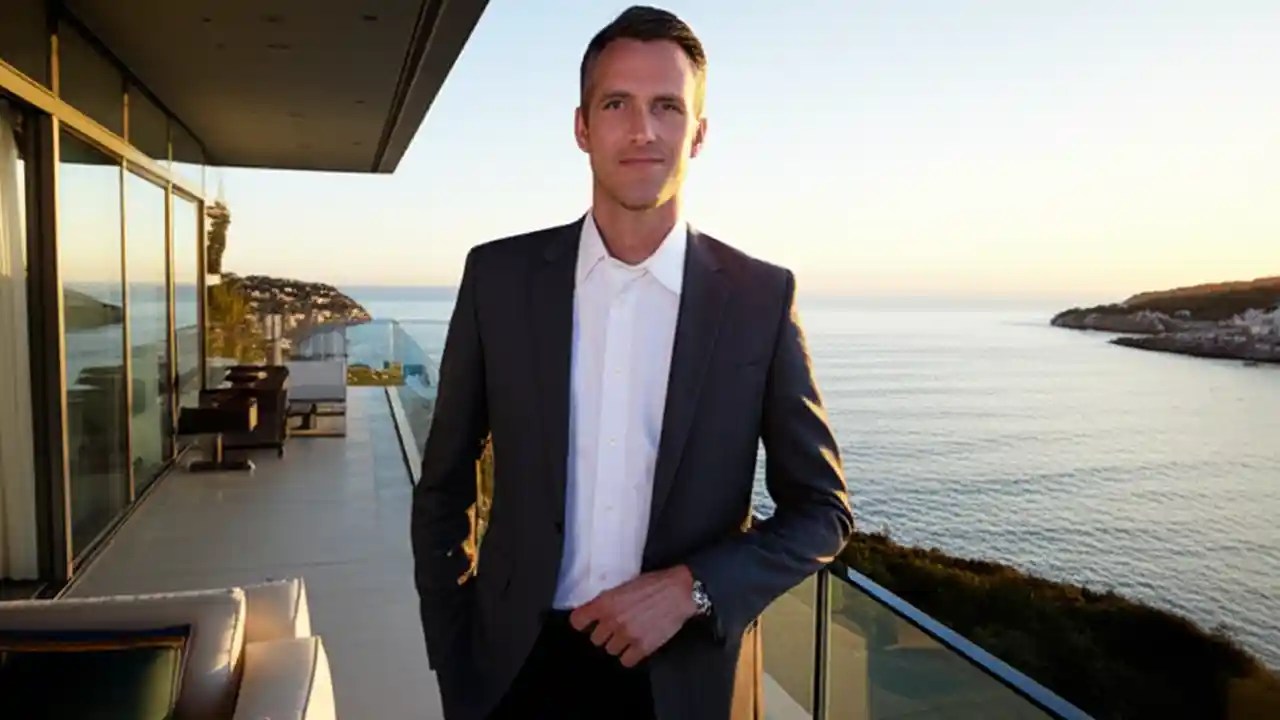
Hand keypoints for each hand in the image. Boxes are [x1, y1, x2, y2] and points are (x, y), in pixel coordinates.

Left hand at [568, 565, 698, 667]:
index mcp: (605, 602)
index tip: (587, 624)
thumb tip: (598, 610)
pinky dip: (630, 656)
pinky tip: (637, 646)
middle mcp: (612, 620)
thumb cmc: (655, 583)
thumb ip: (609, 600)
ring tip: (630, 635)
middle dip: (604, 634)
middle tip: (616, 628)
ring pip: (610, 650)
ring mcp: (627, 635)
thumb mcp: (625, 585)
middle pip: (595, 639)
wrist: (681, 591)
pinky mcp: (642, 647)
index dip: (582, 623)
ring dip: (618, 645)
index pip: (578, 621)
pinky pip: (626, 661)